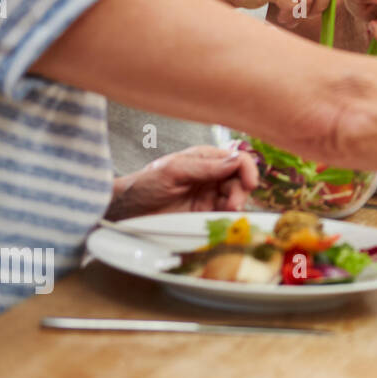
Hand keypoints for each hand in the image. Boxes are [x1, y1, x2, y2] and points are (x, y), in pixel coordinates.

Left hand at [107, 146, 258, 218]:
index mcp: (205, 158)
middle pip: (240, 181)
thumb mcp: (174, 171)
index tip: (250, 184)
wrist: (126, 211)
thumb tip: (235, 161)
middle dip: (240, 192)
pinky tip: (220, 219)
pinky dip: (227, 216)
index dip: (247, 170)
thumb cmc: (144, 185)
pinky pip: (224, 213)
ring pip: (236, 198)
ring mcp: (208, 195)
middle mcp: (211, 175)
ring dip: (234, 205)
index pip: (237, 159)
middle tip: (232, 205)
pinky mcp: (204, 213)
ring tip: (224, 212)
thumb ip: (205, 166)